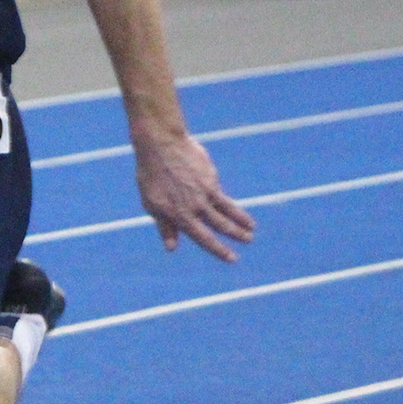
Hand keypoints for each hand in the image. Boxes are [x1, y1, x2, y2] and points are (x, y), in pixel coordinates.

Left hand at [133, 132, 255, 260]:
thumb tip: (171, 248)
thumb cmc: (152, 173)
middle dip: (235, 237)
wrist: (161, 145)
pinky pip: (226, 200)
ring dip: (241, 226)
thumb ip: (164, 226)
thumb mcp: (152, 203)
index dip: (219, 250)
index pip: (202, 238)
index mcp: (177, 215)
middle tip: (247, 244)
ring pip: (227, 215)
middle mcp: (193, 207)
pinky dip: (238, 211)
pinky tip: (244, 217)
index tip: (232, 258)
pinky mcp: (211, 181)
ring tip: (251, 234)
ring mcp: (203, 194)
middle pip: (220, 227)